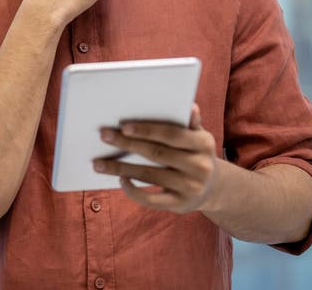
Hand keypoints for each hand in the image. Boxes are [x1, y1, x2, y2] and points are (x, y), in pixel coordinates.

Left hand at [93, 104, 218, 213]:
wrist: (213, 188)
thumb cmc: (196, 153)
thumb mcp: (198, 136)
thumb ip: (190, 123)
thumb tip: (190, 106)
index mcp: (203, 144)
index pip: (172, 134)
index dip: (147, 130)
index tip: (123, 126)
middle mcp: (199, 166)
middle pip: (156, 153)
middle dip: (127, 144)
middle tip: (104, 136)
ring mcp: (190, 187)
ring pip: (149, 175)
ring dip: (120, 168)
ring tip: (98, 163)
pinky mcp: (179, 205)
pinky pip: (151, 199)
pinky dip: (133, 191)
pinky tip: (121, 180)